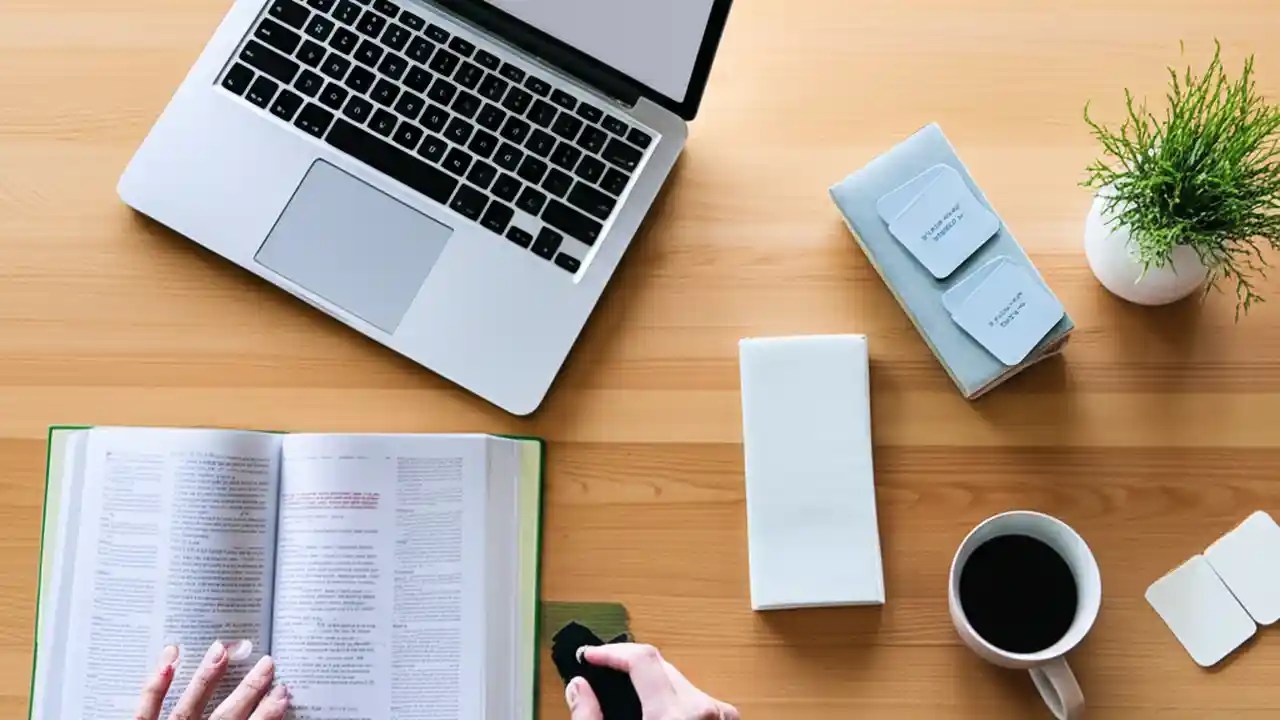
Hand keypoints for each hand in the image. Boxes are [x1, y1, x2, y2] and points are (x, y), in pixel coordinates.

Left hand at [134, 641, 290, 719]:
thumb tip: (259, 715)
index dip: (267, 713)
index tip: (282, 692)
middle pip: (225, 714)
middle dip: (248, 689)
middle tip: (266, 664)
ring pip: (189, 705)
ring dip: (208, 676)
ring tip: (221, 649)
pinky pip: (145, 710)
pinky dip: (156, 686)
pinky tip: (169, 661)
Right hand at [565, 643, 738, 719]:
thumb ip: (590, 718)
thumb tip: (579, 688)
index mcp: (673, 716)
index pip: (642, 659)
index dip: (611, 652)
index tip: (591, 655)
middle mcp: (704, 711)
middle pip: (662, 668)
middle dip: (631, 670)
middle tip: (604, 675)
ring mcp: (721, 718)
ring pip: (681, 683)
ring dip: (656, 686)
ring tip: (634, 704)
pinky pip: (699, 700)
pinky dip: (678, 702)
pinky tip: (663, 715)